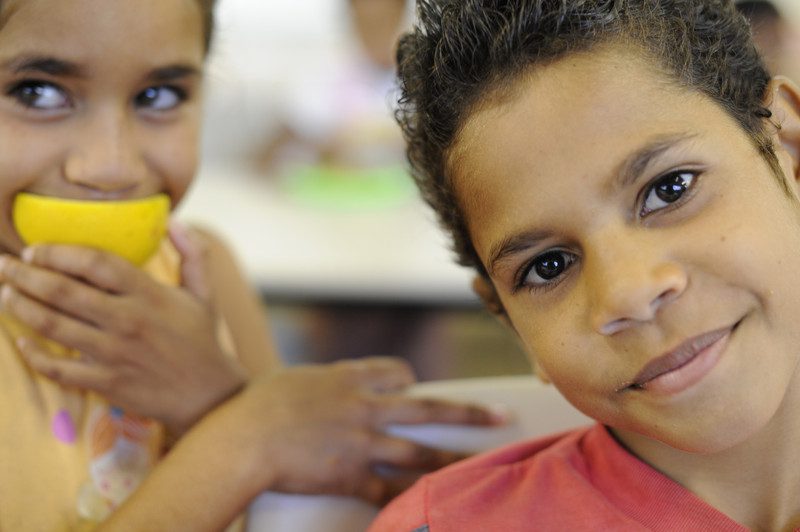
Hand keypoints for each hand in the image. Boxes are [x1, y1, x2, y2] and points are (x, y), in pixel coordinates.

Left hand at [0, 224, 245, 436]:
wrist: (208, 395)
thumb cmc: (202, 339)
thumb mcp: (205, 293)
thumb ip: (194, 253)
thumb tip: (175, 222)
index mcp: (149, 294)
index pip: (95, 263)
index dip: (59, 253)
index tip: (35, 250)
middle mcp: (128, 321)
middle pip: (64, 292)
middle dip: (26, 275)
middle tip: (3, 266)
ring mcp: (115, 354)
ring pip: (54, 326)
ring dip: (21, 308)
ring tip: (4, 295)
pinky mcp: (107, 382)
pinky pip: (59, 368)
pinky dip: (35, 355)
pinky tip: (21, 342)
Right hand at [225, 357, 504, 504]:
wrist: (242, 439)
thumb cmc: (257, 405)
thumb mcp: (293, 380)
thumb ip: (321, 383)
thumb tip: (327, 387)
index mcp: (349, 378)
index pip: (397, 373)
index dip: (409, 380)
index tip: (414, 387)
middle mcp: (365, 408)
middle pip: (428, 409)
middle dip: (468, 413)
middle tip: (501, 416)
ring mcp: (361, 443)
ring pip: (420, 451)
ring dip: (454, 458)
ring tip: (482, 465)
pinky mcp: (350, 476)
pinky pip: (388, 490)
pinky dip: (411, 496)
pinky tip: (432, 504)